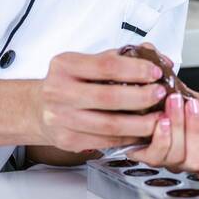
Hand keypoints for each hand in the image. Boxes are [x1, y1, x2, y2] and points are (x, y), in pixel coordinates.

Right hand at [31, 49, 168, 153]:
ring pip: (109, 125)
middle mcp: (59, 91)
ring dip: (140, 123)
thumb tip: (156, 57)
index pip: (106, 65)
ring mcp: (62, 118)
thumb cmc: (68, 83)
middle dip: (141, 97)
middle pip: (109, 97)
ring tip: (157, 118)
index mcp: (65, 66)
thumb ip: (119, 58)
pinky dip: (128, 138)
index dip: (135, 69)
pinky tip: (141, 133)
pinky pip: (105, 141)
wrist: (39, 109)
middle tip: (160, 95)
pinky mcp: (68, 140)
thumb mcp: (85, 63)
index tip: (155, 72)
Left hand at [125, 87, 198, 187]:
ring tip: (175, 101)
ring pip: (176, 156)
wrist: (146, 93)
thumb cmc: (173, 100)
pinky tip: (162, 119)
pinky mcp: (142, 154)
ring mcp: (163, 159)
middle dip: (197, 131)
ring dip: (178, 126)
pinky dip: (161, 136)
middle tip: (194, 106)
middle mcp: (181, 160)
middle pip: (196, 162)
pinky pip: (155, 155)